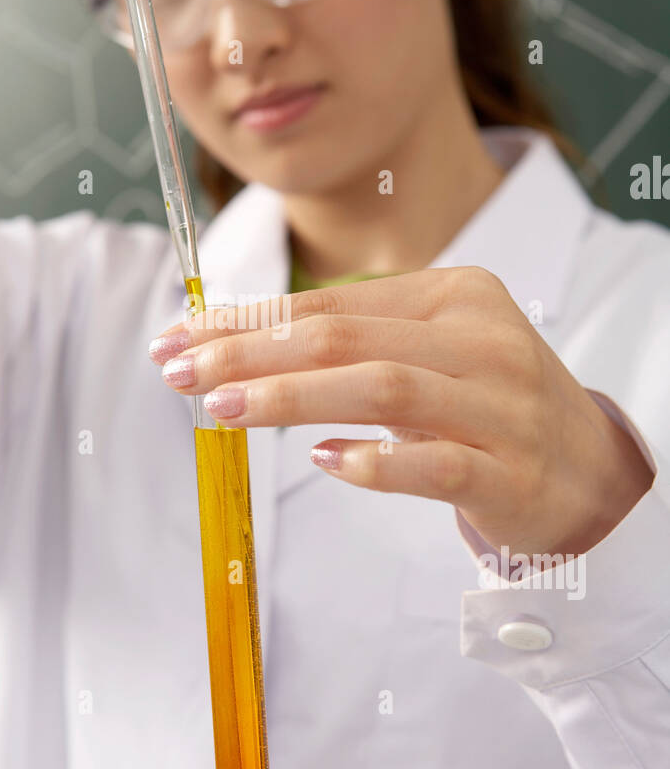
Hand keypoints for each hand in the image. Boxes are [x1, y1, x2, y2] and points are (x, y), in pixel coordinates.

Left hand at [149, 267, 653, 557]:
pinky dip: (376, 461)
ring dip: (293, 397)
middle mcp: (480, 339)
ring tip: (223, 408)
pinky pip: (435, 465)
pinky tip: (324, 462)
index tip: (178, 338)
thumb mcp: (428, 352)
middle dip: (251, 352)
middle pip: (346, 336)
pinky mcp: (511, 473)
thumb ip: (350, 342)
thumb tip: (233, 346)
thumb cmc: (487, 406)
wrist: (589, 472)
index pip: (333, 301)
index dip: (247, 320)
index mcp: (454, 295)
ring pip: (383, 388)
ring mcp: (500, 406)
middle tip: (180, 371)